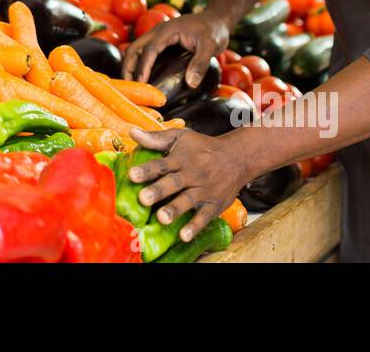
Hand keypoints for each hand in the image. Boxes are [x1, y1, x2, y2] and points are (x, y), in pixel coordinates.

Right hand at [121, 10, 230, 85]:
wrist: (216, 19)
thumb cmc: (214, 30)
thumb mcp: (210, 46)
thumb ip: (200, 63)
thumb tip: (190, 83)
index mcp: (168, 30)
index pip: (150, 49)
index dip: (144, 67)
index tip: (141, 83)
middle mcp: (158, 31)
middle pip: (135, 48)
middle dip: (128, 67)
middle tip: (128, 86)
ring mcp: (158, 34)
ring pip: (136, 49)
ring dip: (131, 65)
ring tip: (131, 84)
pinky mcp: (160, 40)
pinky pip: (144, 51)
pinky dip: (138, 63)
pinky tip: (141, 76)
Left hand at [128, 127, 250, 241]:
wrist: (237, 157)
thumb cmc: (202, 148)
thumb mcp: (180, 138)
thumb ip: (156, 138)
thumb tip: (132, 132)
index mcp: (181, 158)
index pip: (162, 164)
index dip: (147, 170)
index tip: (132, 175)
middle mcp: (192, 174)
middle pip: (174, 183)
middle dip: (158, 191)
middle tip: (142, 198)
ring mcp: (204, 190)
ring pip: (188, 201)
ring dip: (175, 210)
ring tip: (161, 218)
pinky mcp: (214, 205)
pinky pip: (204, 217)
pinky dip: (195, 227)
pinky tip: (184, 236)